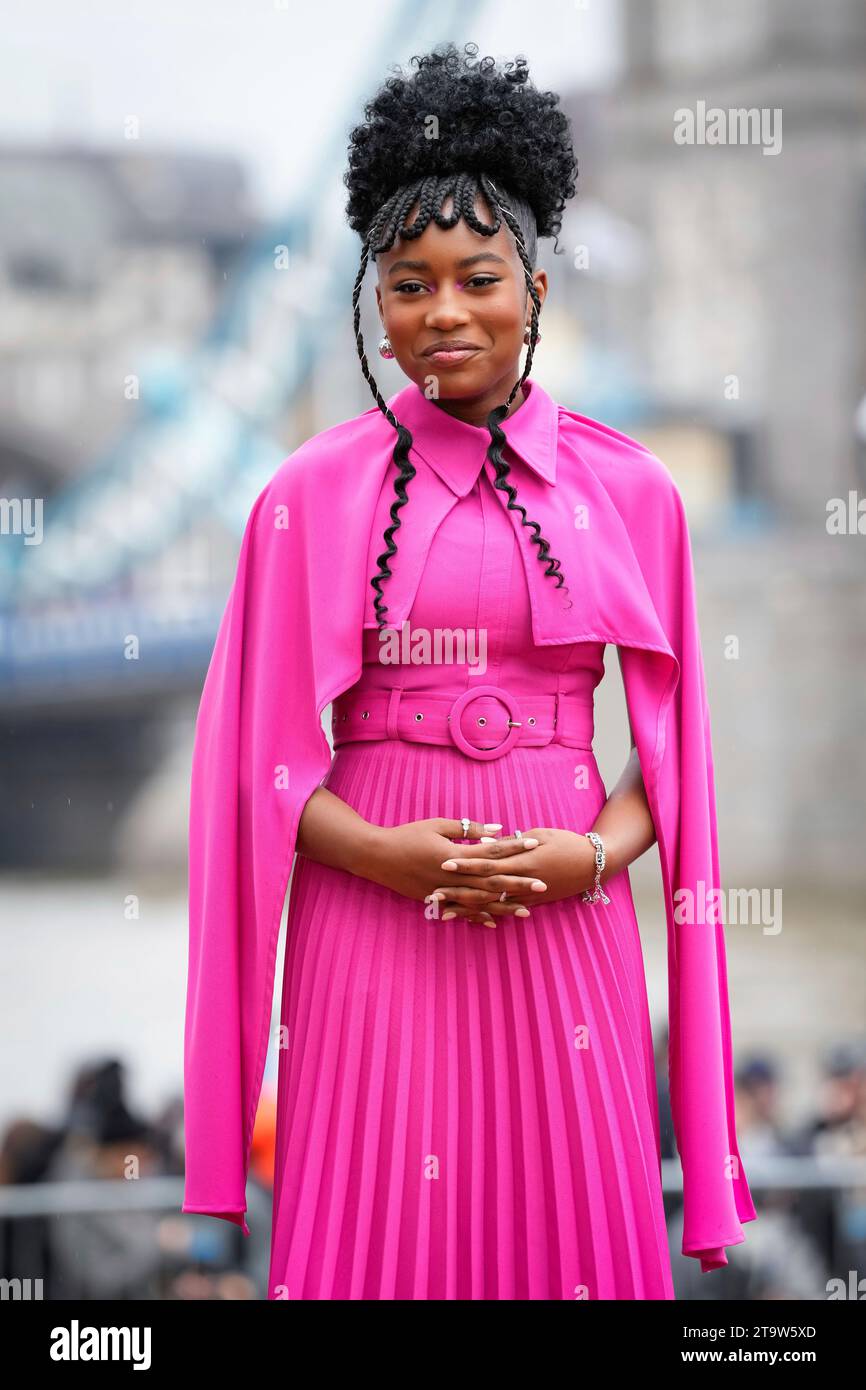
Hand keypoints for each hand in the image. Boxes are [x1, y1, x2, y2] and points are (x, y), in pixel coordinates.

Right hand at [364, 819, 543, 926]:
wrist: (378, 857)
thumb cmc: (408, 836)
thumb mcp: (437, 825)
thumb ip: (467, 829)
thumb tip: (496, 829)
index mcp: (455, 855)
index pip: (492, 852)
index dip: (514, 848)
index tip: (535, 845)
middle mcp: (453, 877)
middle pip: (492, 882)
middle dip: (518, 883)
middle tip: (543, 885)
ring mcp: (444, 892)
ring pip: (480, 902)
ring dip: (504, 907)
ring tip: (527, 910)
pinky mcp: (436, 900)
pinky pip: (461, 912)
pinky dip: (478, 918)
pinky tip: (494, 923)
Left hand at [431, 827, 598, 915]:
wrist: (594, 864)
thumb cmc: (567, 842)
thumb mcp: (540, 834)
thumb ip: (513, 843)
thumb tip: (488, 843)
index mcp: (522, 859)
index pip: (487, 863)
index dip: (465, 864)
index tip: (443, 864)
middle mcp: (522, 881)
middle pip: (484, 887)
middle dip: (458, 890)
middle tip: (433, 893)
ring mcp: (528, 895)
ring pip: (493, 904)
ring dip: (468, 909)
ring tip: (444, 913)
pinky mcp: (534, 904)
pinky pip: (508, 912)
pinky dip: (490, 917)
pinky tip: (474, 922)